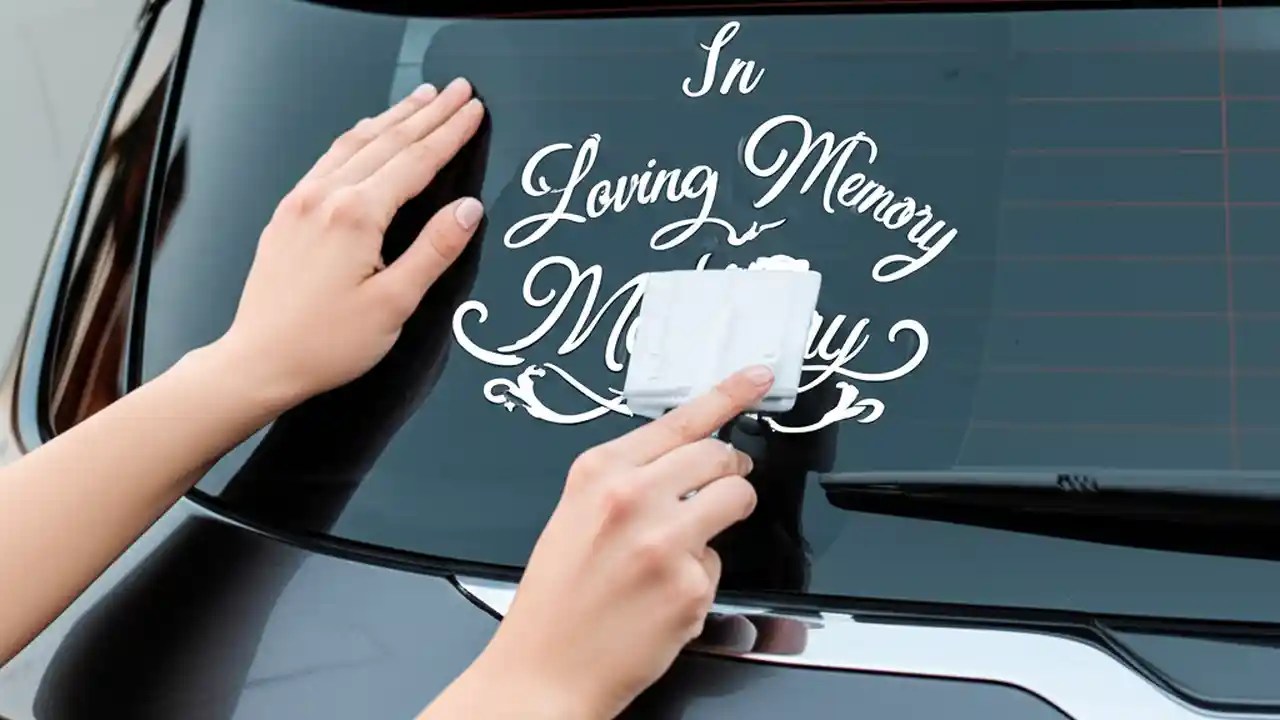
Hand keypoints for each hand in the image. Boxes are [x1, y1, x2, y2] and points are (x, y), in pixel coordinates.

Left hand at [213, 77, 485, 408]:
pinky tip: (368, 131)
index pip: (416, 161)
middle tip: (459, 89)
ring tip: (422, 98)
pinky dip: (358, 136)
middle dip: (428, 113)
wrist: (259, 361)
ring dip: (394, 116)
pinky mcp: (288, 214)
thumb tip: (468, 210)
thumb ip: (434, 251)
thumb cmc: (326, 344)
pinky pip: (329, 158)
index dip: (450, 134)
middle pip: (388, 141)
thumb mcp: (394, 304)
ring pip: (355, 142)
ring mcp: (302, 201)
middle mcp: (325, 197)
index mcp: (356, 216)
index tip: (474, 111)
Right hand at [467, 366, 773, 719]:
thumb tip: (686, 460)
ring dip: (727, 514)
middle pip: (718, 456)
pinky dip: (700, 578)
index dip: (728, 393)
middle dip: (726, 472)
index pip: (681, 419)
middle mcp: (632, 496)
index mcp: (599, 472)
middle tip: (717, 489)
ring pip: (735, 499)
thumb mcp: (574, 515)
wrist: (544, 670)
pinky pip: (719, 564)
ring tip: (691, 541)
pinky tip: (665, 595)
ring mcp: (665, 541)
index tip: (757, 375)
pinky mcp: (690, 586)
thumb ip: (627, 479)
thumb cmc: (557, 597)